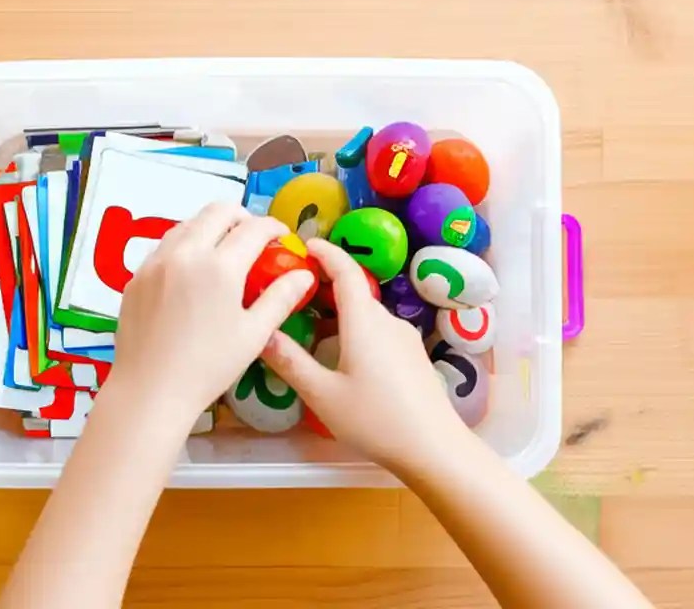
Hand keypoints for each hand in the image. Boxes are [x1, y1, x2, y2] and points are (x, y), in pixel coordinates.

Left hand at [107, 203, 316, 425]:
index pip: (254, 228)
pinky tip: (192, 271)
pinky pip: (165, 245)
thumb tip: (304, 274)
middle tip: (254, 238)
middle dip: (242, 217)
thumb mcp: (254, 334)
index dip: (274, 227)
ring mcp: (155, 262)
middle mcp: (185, 253)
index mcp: (219, 266)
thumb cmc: (208, 367)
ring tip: (223, 250)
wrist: (149, 390)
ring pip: (187, 223)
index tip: (283, 237)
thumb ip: (280, 298)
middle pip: (217, 211)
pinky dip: (185, 245)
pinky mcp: (136, 276)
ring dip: (211, 227)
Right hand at [261, 238, 471, 475]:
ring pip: (366, 314)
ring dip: (339, 311)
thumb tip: (260, 332)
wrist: (434, 448)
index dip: (326, 253)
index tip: (305, 244)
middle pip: (355, 291)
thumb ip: (290, 361)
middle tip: (293, 290)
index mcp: (364, 321)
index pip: (346, 271)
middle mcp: (387, 321)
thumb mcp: (322, 394)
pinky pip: (378, 331)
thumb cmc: (375, 420)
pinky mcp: (412, 357)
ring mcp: (404, 339)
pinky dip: (355, 329)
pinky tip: (340, 354)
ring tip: (309, 325)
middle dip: (325, 285)